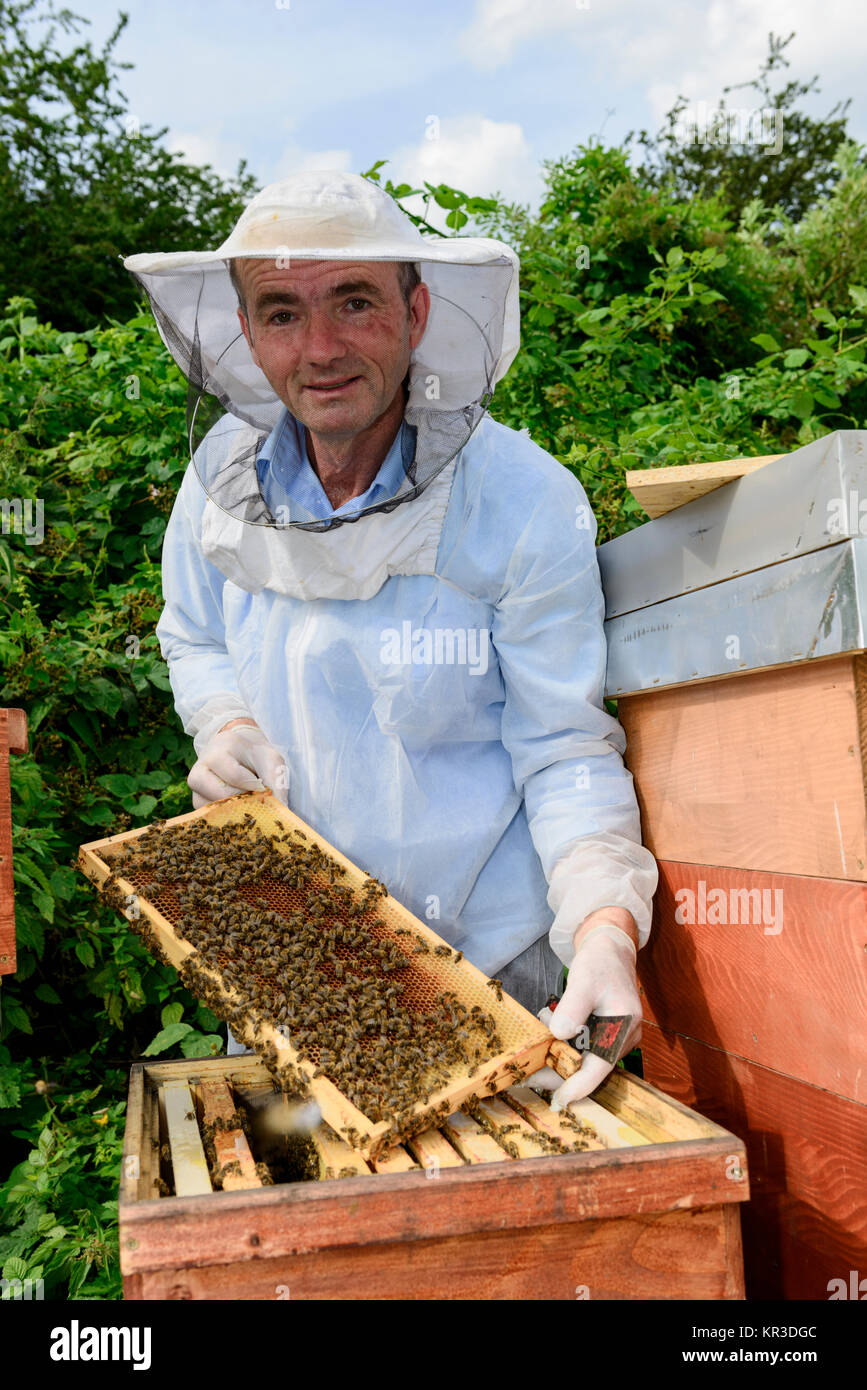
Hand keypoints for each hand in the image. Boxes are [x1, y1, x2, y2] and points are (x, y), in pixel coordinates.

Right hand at [188, 721, 288, 808]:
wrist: (240, 752)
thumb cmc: (256, 756)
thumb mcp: (271, 761)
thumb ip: (277, 783)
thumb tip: (281, 810)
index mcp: (219, 752)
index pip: (234, 776)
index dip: (253, 787)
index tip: (263, 788)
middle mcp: (199, 768)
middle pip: (220, 795)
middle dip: (243, 802)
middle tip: (256, 800)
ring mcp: (195, 786)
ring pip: (211, 809)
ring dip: (234, 811)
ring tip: (247, 803)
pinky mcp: (196, 800)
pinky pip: (209, 817)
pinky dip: (227, 817)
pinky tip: (239, 811)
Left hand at [528, 926, 641, 1106]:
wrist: (611, 950)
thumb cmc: (599, 963)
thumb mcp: (582, 981)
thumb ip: (572, 1009)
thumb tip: (559, 1035)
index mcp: (624, 1025)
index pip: (602, 1065)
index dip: (580, 1085)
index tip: (560, 1099)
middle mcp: (626, 1037)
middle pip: (591, 1067)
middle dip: (561, 1072)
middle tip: (529, 1076)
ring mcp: (619, 1037)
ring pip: (587, 1060)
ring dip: (561, 1059)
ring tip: (533, 1056)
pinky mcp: (609, 1035)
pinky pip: (586, 1050)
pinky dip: (566, 1049)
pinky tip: (547, 1040)